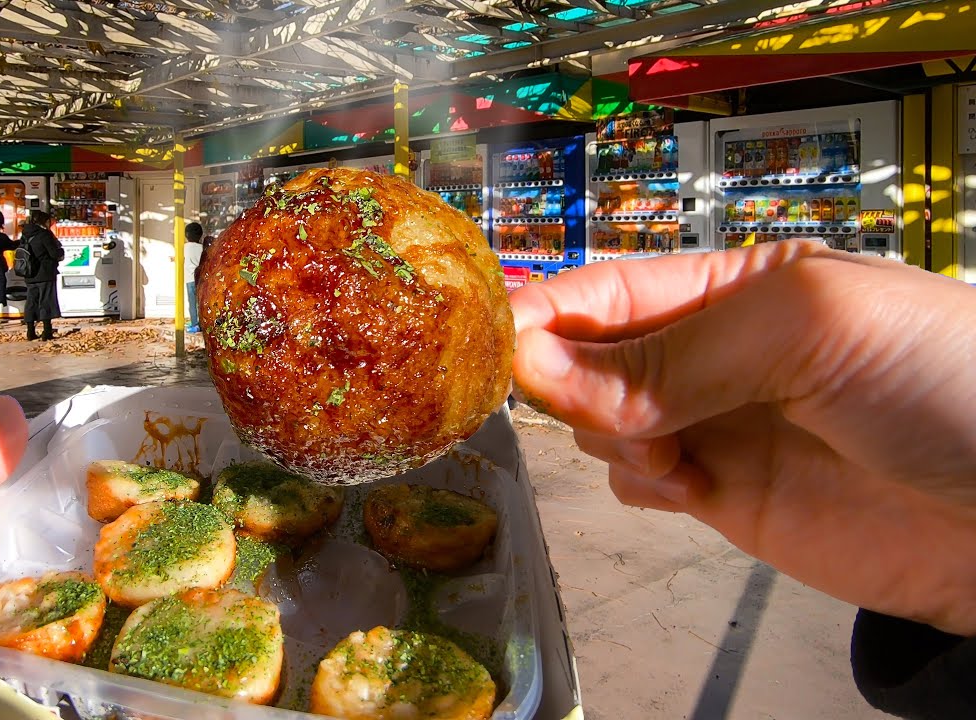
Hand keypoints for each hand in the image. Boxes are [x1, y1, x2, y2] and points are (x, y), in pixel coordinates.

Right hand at [511, 241, 975, 635]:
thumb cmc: (951, 381)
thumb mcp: (806, 329)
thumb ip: (670, 355)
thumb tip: (542, 368)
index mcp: (736, 283)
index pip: (608, 286)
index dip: (543, 307)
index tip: (488, 339)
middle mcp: (715, 352)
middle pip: (588, 358)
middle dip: (571, 380)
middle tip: (598, 408)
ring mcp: (716, 426)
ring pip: (600, 425)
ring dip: (610, 438)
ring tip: (672, 453)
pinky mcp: (726, 498)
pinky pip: (636, 483)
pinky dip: (638, 485)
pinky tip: (687, 488)